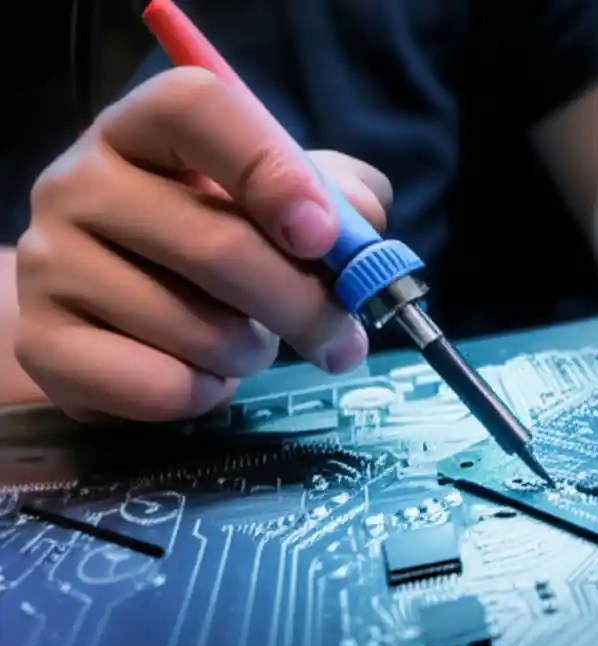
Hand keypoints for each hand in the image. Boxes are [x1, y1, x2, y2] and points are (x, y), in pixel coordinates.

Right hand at [14, 67, 390, 421]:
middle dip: (305, 304)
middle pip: (216, 242)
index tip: (324, 235)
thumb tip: (362, 225)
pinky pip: (161, 386)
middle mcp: (79, 181)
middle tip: (342, 337)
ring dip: (254, 351)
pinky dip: (208, 394)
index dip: (271, 168)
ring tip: (249, 342)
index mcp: (143, 127)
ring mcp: (52, 262)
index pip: (197, 108)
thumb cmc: (212, 240)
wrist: (111, 313)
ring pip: (198, 328)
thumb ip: (339, 199)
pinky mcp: (44, 343)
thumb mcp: (282, 200)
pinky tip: (203, 375)